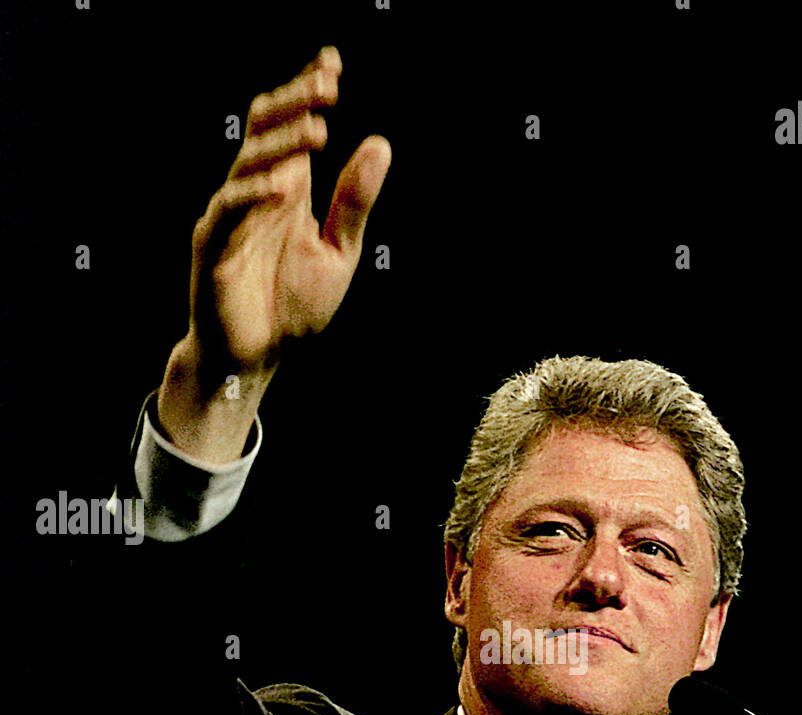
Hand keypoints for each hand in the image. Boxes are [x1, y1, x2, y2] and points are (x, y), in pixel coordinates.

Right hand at [188, 46, 390, 375]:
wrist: (256, 357)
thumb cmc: (292, 306)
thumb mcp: (338, 252)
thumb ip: (353, 202)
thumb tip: (379, 144)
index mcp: (286, 187)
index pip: (292, 125)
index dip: (306, 91)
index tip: (333, 63)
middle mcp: (255, 192)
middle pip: (265, 128)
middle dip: (295, 102)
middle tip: (328, 85)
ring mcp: (230, 215)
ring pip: (249, 162)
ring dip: (283, 144)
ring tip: (319, 129)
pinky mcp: (213, 246)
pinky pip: (229, 211)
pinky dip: (253, 196)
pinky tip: (283, 187)